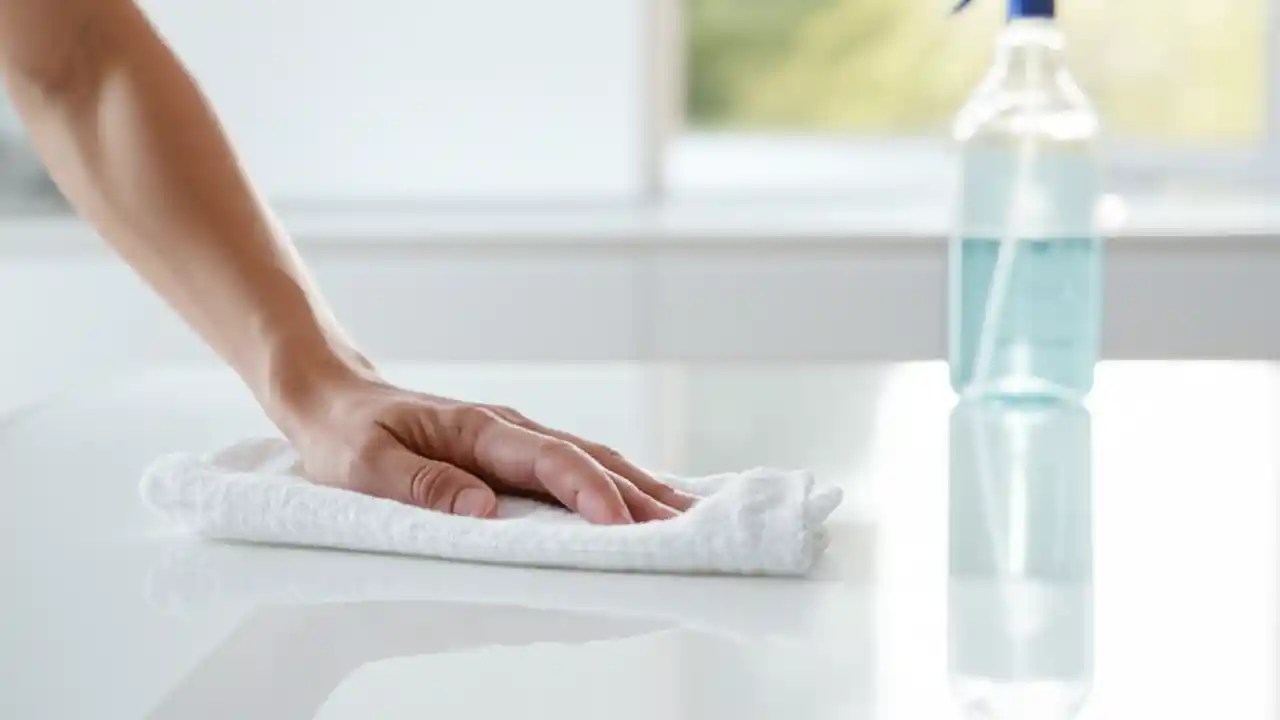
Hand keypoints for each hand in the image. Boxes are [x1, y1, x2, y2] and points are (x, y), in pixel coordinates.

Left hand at [270, 371, 696, 523]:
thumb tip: (484, 510)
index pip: (550, 461)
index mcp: (478, 430)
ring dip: (639, 486)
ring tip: (685, 514)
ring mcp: (515, 437)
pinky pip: (576, 464)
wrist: (335, 398)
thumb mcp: (364, 465)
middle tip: (687, 527)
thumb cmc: (347, 436)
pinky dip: (617, 481)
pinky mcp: (514, 451)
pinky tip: (644, 496)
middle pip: (589, 458)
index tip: (622, 527)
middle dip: (639, 492)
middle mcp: (508, 428)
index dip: (589, 493)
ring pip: (592, 458)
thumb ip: (422, 485)